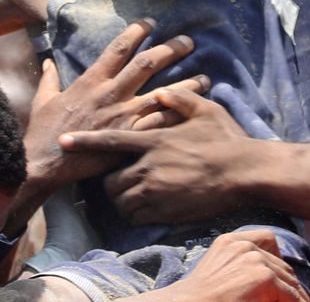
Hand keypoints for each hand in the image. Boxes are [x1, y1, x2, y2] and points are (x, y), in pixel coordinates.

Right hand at [25, 19, 207, 189]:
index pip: (119, 48)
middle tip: (189, 42)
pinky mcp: (130, 138)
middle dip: (171, 50)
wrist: (44, 162)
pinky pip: (161, 123)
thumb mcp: (44, 100)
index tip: (151, 22)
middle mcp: (111, 93)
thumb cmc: (43, 132)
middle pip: (148, 63)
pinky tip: (196, 114)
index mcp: (92, 80)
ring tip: (206, 79)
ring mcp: (123, 116)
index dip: (137, 32)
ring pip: (163, 93)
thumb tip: (47, 62)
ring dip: (186, 85)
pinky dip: (179, 116)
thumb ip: (49, 79)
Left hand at [60, 86, 249, 224]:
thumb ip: (179, 99)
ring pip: (121, 201)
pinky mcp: (166, 211)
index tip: (63, 141)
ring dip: (123, 201)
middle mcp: (149, 166)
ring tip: (134, 198)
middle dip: (111, 184)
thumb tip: (161, 91)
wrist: (245, 172)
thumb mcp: (205, 111)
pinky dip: (138, 215)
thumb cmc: (227, 139)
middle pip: (110, 180)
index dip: (84, 142)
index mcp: (154, 140)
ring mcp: (156, 191)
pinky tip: (149, 210)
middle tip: (122, 181)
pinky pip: (138, 217)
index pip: (110, 141)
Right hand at [143, 230, 309, 301]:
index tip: (284, 280)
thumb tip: (272, 277)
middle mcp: (244, 245)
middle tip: (296, 298)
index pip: (268, 242)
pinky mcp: (264, 278)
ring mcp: (254, 259)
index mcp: (230, 241)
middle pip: (281, 263)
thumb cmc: (201, 297)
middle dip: (288, 283)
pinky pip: (291, 294)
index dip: (278, 263)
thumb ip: (240, 266)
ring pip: (288, 278)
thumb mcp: (220, 271)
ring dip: (294, 294)